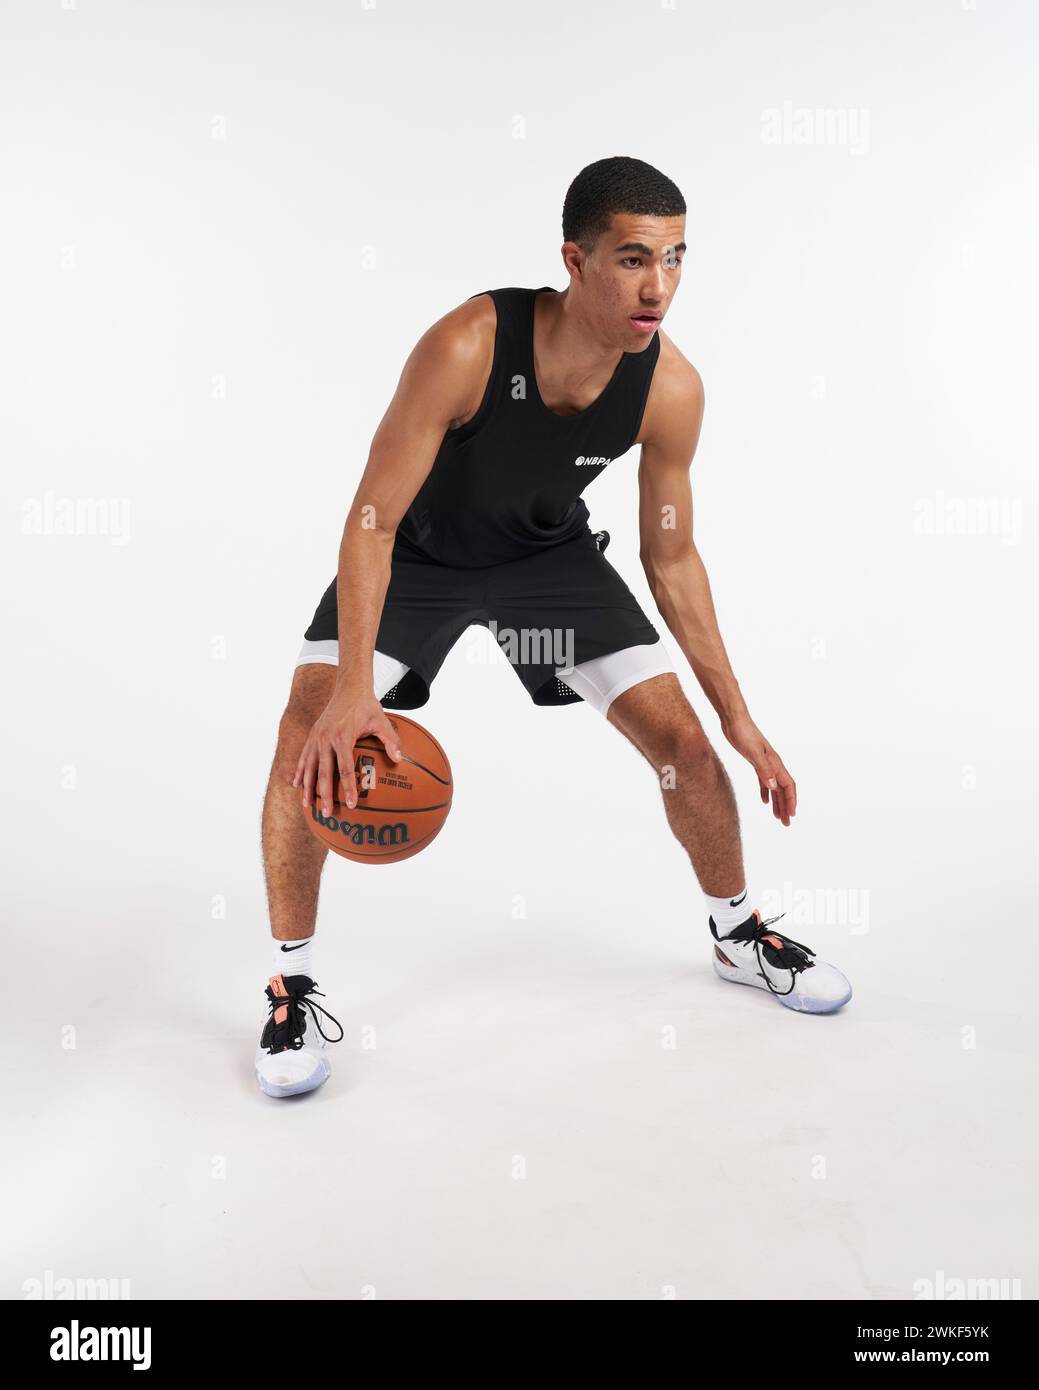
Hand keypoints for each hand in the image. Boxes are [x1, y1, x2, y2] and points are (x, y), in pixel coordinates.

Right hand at [292, 689, 401, 818]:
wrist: (349, 687)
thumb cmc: (367, 705)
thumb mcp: (382, 720)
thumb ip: (391, 739)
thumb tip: (400, 759)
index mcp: (342, 737)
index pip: (344, 769)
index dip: (348, 788)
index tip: (351, 804)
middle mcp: (325, 739)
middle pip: (323, 773)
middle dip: (324, 795)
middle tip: (327, 813)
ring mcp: (316, 737)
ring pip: (308, 767)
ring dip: (307, 788)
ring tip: (307, 806)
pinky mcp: (312, 735)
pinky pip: (303, 757)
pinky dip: (299, 772)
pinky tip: (295, 785)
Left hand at [721, 714, 796, 826]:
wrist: (734, 720)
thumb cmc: (743, 734)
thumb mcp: (753, 753)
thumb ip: (763, 770)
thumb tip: (773, 787)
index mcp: (775, 763)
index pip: (788, 786)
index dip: (791, 801)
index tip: (791, 815)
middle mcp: (772, 764)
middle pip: (783, 790)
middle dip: (786, 807)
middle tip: (786, 824)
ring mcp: (764, 763)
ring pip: (774, 787)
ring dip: (777, 802)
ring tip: (777, 817)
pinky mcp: (755, 762)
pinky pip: (763, 781)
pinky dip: (765, 792)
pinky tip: (763, 801)